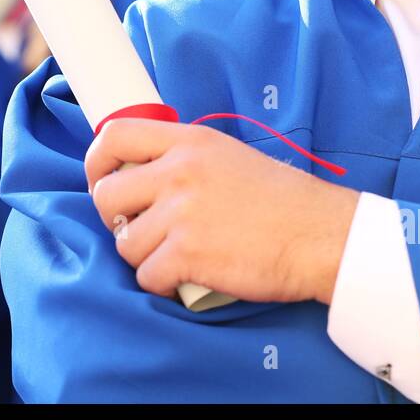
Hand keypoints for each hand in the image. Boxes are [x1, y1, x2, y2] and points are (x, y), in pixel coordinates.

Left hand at [85, 118, 357, 303]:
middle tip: (142, 228)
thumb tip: (141, 176)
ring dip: (144, 255)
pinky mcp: (187, 254)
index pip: (115, 136)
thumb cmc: (283, 201)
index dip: (97, 162)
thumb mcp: (229, 156)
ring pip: (124, 242)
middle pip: (106, 194)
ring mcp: (181, 213)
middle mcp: (179, 171)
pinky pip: (146, 276)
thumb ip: (184, 158)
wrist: (321, 235)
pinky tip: (187, 276)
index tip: (103, 180)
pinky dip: (163, 282)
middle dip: (116, 218)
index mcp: (189, 141)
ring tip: (176, 255)